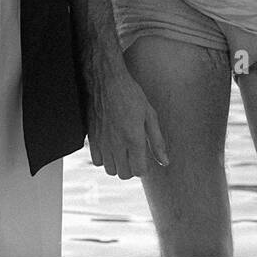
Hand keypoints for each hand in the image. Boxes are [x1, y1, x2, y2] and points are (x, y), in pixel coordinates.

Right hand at [86, 56, 168, 179]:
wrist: (106, 82)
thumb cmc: (131, 95)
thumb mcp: (150, 115)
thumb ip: (157, 141)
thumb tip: (165, 162)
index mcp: (133, 138)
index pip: (139, 171)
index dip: (144, 167)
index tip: (144, 157)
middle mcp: (117, 144)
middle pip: (124, 174)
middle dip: (132, 167)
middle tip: (134, 153)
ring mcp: (102, 143)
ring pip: (110, 170)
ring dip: (118, 164)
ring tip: (123, 150)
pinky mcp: (92, 139)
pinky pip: (97, 161)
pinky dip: (104, 159)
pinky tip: (111, 147)